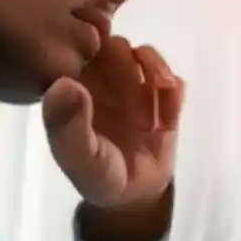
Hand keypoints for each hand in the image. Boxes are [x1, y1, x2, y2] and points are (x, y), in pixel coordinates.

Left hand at [42, 36, 183, 210]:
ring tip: (157, 105)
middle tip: (132, 89)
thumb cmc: (96, 175)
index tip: (100, 62)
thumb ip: (68, 125)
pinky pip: (174, 81)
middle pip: (113, 43)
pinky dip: (174, 96)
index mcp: (71, 86)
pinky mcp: (162, 99)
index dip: (90, 48)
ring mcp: (134, 87)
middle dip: (125, 63)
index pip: (75, 48)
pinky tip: (168, 121)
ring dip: (156, 75)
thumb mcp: (78, 157)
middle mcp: (101, 80)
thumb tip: (66, 82)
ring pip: (146, 54)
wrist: (132, 197)